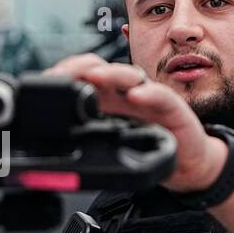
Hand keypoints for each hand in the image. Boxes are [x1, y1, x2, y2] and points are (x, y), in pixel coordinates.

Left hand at [43, 54, 227, 192]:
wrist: (186, 164)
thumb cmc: (150, 147)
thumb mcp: (112, 143)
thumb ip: (89, 135)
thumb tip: (54, 142)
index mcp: (111, 98)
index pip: (87, 75)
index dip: (68, 73)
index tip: (48, 78)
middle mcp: (128, 93)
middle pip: (104, 70)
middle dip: (82, 68)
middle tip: (63, 74)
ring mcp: (151, 97)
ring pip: (130, 77)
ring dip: (110, 75)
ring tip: (94, 77)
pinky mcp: (173, 109)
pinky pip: (161, 96)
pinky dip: (148, 94)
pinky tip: (136, 97)